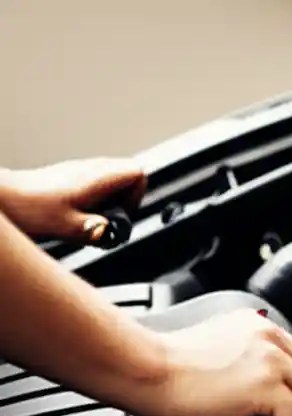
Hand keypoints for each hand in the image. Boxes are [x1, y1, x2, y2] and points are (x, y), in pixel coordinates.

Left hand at [0, 157, 146, 242]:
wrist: (4, 197)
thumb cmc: (31, 209)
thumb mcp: (69, 228)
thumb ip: (98, 231)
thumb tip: (113, 231)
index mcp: (96, 178)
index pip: (138, 173)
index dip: (138, 196)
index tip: (122, 213)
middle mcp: (90, 168)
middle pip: (129, 175)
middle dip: (126, 200)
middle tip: (108, 217)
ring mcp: (80, 169)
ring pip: (114, 179)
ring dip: (111, 199)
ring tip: (91, 216)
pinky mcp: (70, 175)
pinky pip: (97, 182)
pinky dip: (96, 198)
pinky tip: (78, 212)